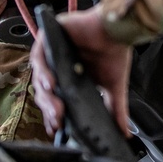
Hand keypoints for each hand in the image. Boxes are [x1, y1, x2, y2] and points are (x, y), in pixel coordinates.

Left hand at [30, 7, 131, 135]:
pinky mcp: (49, 37)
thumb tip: (124, 132)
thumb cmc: (114, 51)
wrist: (118, 29)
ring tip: (56, 107)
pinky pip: (38, 56)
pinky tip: (51, 83)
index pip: (54, 99)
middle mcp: (58, 65)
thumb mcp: (113, 86)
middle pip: (44, 91)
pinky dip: (42, 71)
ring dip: (45, 94)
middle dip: (49, 108)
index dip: (52, 115)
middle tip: (58, 119)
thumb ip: (115, 109)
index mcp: (69, 77)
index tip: (56, 128)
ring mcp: (52, 51)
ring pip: (39, 76)